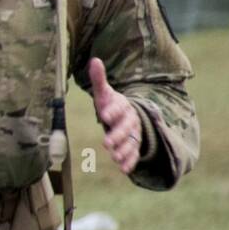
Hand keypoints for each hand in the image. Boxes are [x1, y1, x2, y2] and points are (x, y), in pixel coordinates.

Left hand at [90, 57, 142, 174]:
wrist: (127, 114)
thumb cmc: (111, 103)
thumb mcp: (104, 92)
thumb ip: (100, 79)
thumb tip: (94, 60)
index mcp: (123, 105)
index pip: (119, 107)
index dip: (112, 111)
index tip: (103, 115)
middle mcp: (131, 120)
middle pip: (126, 127)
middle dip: (118, 135)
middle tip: (106, 142)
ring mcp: (134, 134)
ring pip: (131, 142)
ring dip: (124, 150)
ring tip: (114, 157)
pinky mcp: (134, 146)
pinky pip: (134, 154)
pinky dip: (130, 162)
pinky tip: (123, 169)